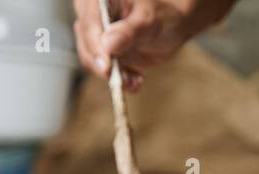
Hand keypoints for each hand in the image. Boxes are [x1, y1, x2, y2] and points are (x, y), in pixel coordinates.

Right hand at [73, 0, 226, 89]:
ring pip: (92, 61)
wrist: (172, 29)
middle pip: (86, 44)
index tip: (106, 66)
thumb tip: (107, 45)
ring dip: (114, 76)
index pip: (89, 23)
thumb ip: (128, 32)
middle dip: (105, 66)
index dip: (95, 46)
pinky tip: (137, 79)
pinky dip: (120, 80)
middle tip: (126, 80)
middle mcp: (91, 15)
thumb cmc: (162, 17)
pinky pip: (103, 71)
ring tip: (137, 80)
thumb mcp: (148, 21)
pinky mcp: (103, 53)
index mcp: (99, 0)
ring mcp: (95, 35)